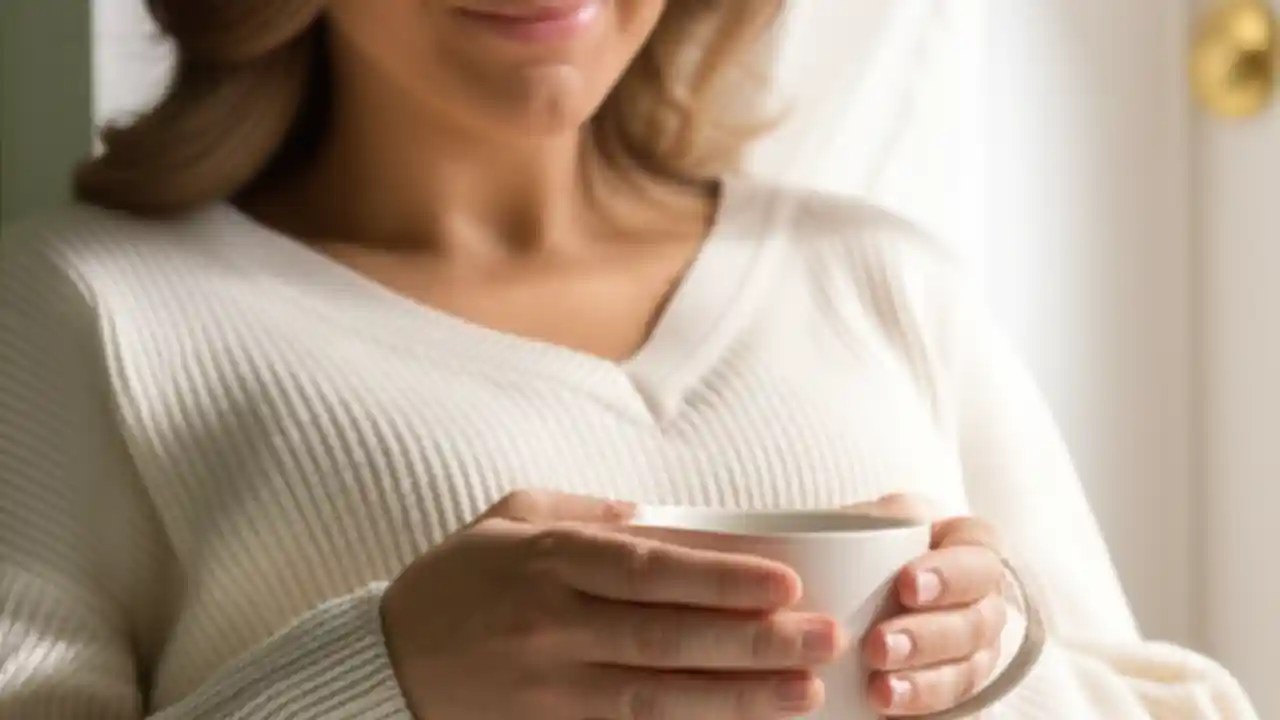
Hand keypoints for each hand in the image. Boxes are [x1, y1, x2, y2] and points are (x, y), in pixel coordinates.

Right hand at [382, 490, 846, 719]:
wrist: (385, 659)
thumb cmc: (462, 578)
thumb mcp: (515, 518)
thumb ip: (593, 516)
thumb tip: (674, 525)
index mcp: (549, 559)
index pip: (647, 569)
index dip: (719, 577)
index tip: (786, 581)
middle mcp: (549, 625)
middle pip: (664, 637)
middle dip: (750, 640)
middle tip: (822, 639)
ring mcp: (546, 688)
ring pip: (654, 698)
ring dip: (734, 699)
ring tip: (801, 694)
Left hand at [851, 495, 1008, 716]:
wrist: (857, 593)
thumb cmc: (871, 546)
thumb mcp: (872, 521)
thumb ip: (874, 519)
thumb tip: (863, 526)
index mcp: (971, 549)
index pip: (981, 557)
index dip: (952, 574)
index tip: (907, 585)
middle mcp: (984, 602)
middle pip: (976, 622)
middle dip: (928, 637)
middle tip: (877, 646)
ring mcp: (977, 651)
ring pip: (968, 672)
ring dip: (925, 684)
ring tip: (880, 691)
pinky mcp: (956, 690)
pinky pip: (953, 708)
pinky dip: (924, 712)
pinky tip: (892, 715)